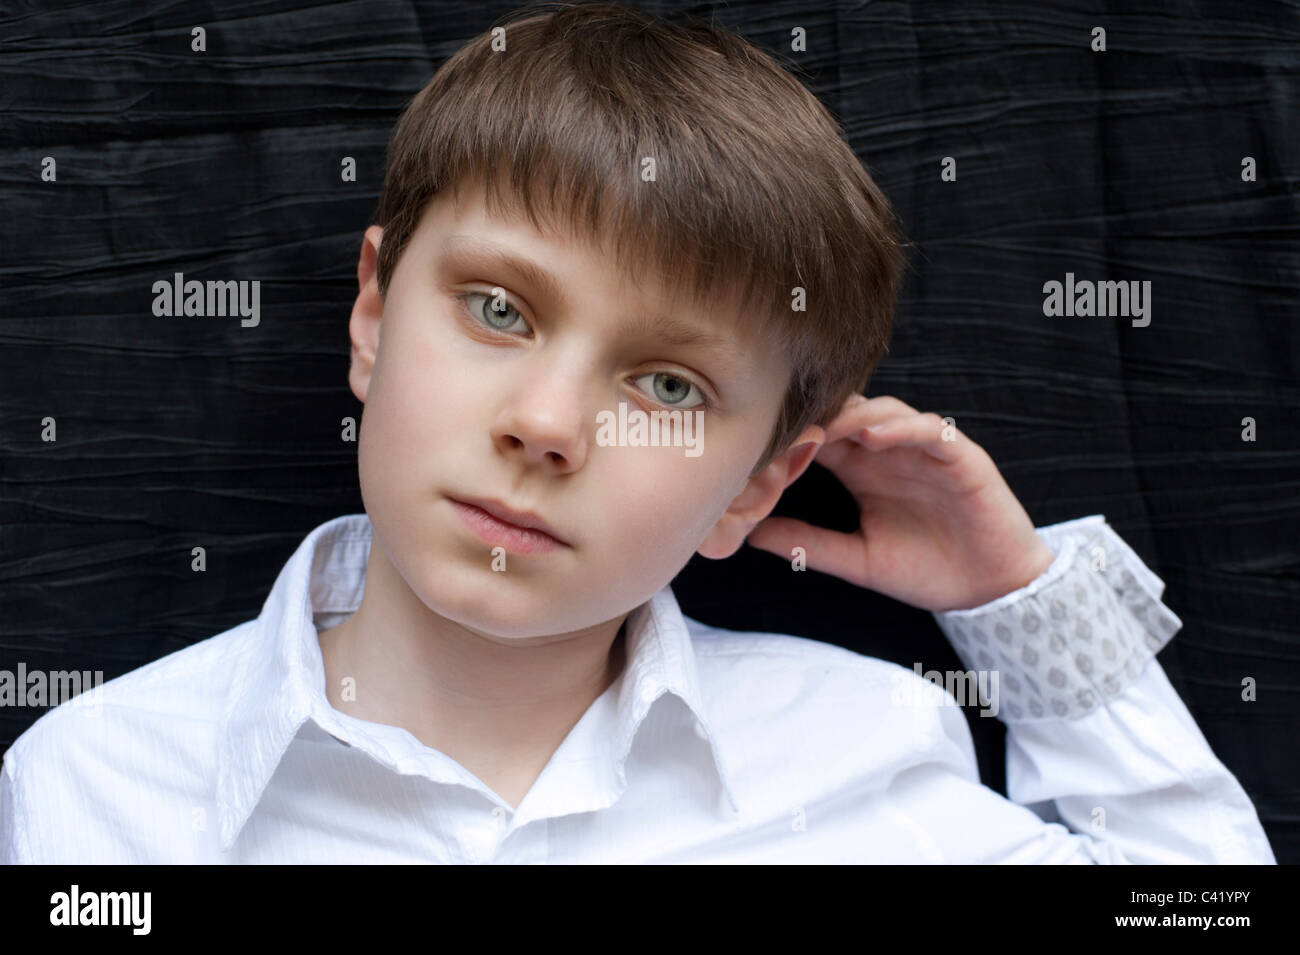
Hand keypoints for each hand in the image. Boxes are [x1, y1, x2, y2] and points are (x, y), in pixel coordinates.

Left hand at [746, 394, 1054, 611]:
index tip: (758, 446)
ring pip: (885, 411)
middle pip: (848, 413)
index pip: (821, 438)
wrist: (988, 591)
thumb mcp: (858, 560)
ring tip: (825, 426)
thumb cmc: (927, 571)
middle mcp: (890, 452)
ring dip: (854, 414)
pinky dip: (901, 427)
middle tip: (785, 423)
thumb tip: (751, 534)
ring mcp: (924, 450)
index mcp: (862, 471)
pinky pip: (930, 429)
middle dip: (818, 414)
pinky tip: (874, 436)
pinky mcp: (959, 455)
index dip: (793, 437)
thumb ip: (810, 544)